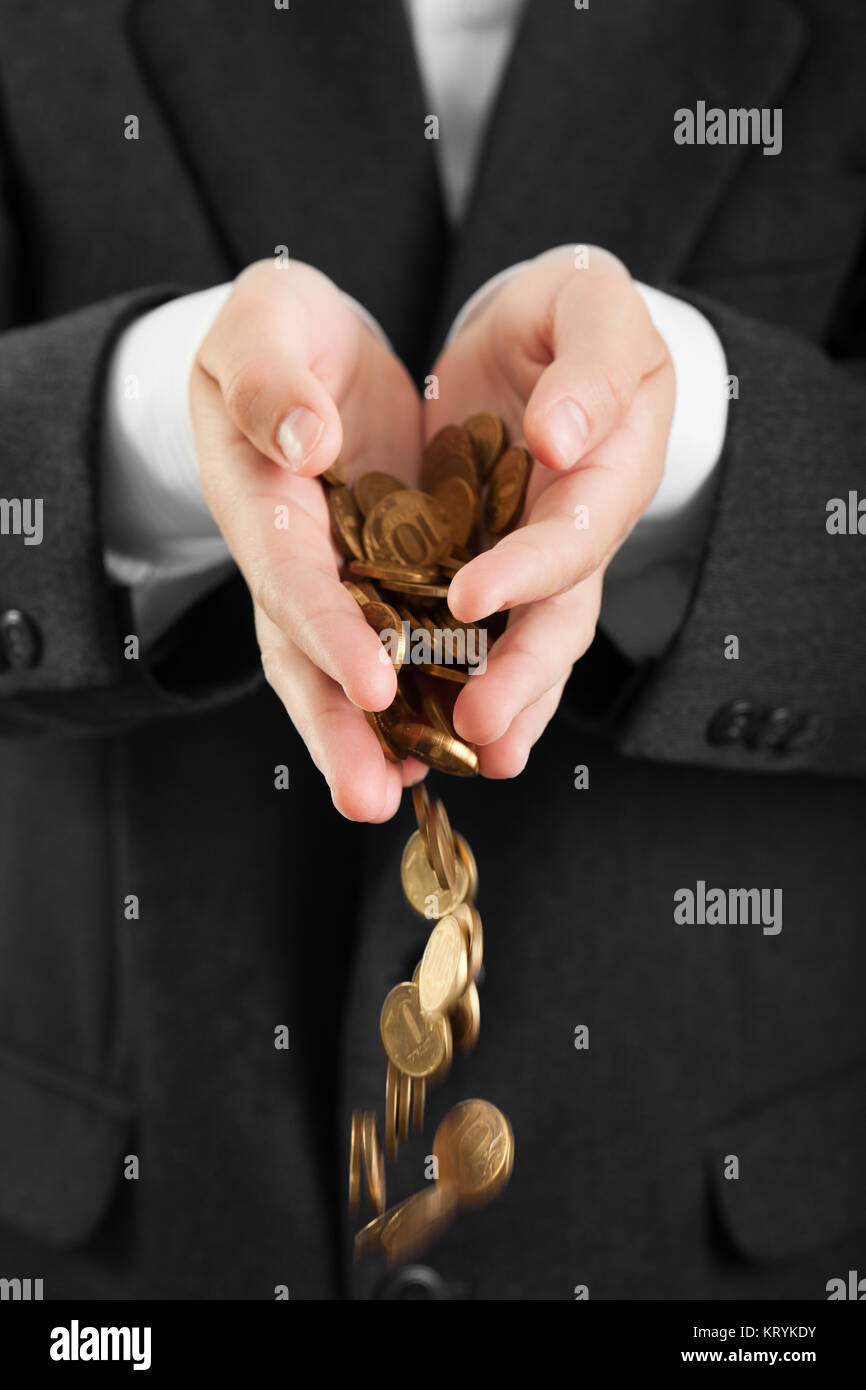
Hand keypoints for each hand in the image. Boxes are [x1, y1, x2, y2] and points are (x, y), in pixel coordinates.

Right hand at [190, 259, 425, 821]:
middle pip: (311, 655)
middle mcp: (299, 557)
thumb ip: (272, 376)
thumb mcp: (265, 323)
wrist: (312, 356)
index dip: (327, 629)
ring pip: (359, 670)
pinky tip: (468, 743)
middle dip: (340, 728)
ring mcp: (344, 579)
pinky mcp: (392, 580)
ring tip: (415, 795)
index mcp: (262, 498)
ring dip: (385, 736)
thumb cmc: (281, 332)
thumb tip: (305, 443)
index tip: (371, 679)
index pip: (291, 574)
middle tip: (370, 797)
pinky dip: (431, 697)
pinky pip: (410, 648)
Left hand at [426, 246, 675, 775]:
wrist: (538, 334)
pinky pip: (480, 635)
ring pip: (525, 642)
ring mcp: (535, 557)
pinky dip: (460, 681)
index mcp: (611, 464)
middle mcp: (579, 528)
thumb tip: (560, 441)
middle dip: (521, 673)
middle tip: (480, 727)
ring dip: (502, 702)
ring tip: (466, 756)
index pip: (576, 528)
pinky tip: (431, 735)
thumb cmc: (568, 308)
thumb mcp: (589, 301)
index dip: (531, 567)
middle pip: (561, 614)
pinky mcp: (489, 567)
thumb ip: (589, 364)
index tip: (471, 595)